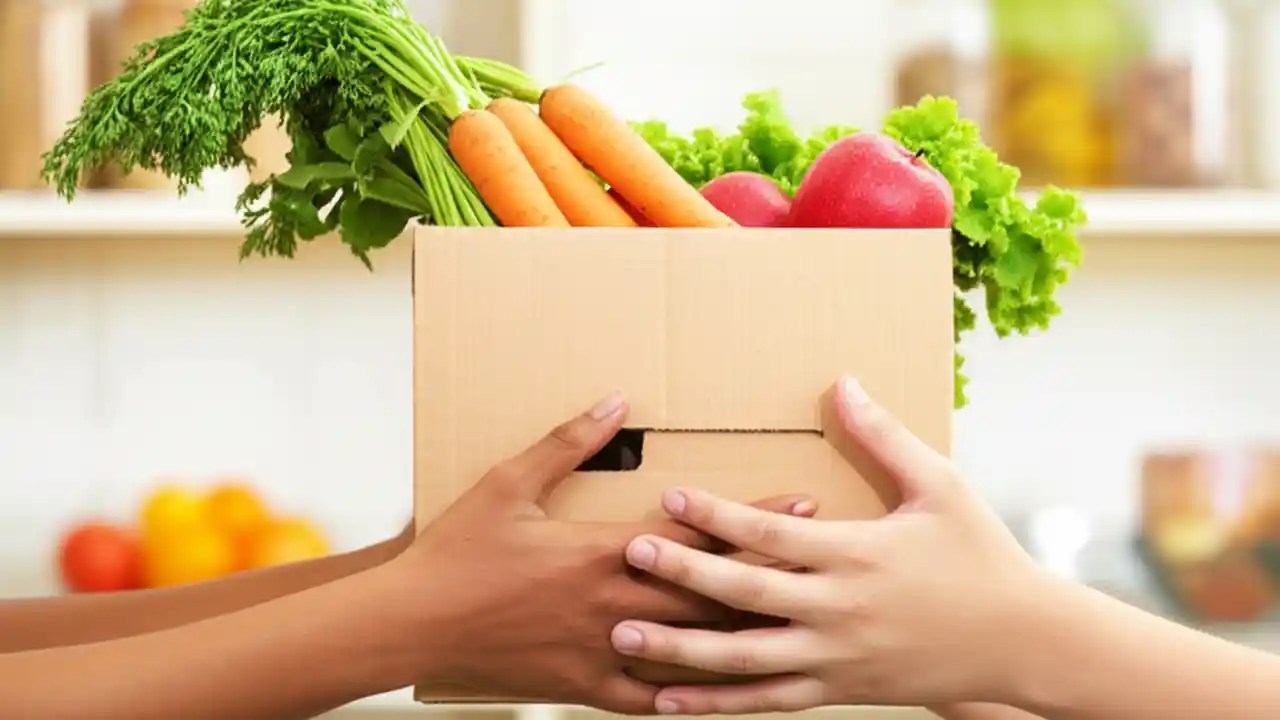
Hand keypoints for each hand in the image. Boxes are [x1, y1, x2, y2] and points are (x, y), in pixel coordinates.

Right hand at [378, 392, 817, 713]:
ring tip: (799, 628)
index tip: (804, 504)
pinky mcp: (585, 689)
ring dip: (748, 637)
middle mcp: (615, 605)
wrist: (413, 625)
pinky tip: (725, 694)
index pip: (696, 535)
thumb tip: (618, 403)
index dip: (754, 519)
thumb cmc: (457, 552)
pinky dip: (691, 696)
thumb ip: (568, 442)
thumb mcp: (508, 483)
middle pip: (714, 595)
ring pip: (694, 651)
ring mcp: (603, 652)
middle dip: (774, 578)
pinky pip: (651, 700)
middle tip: (828, 566)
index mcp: (601, 552)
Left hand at [608, 377, 1049, 712]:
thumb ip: (883, 436)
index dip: (717, 516)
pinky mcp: (839, 690)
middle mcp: (839, 610)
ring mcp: (836, 657)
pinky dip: (717, 704)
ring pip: (744, 659)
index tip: (670, 498)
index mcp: (858, 554)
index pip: (772, 534)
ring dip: (680, 648)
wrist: (1021, 641)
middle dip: (683, 574)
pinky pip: (767, 701)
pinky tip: (668, 702)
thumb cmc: (980, 554)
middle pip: (746, 594)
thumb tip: (842, 381)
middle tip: (629, 556)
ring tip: (625, 635)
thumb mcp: (939, 485)